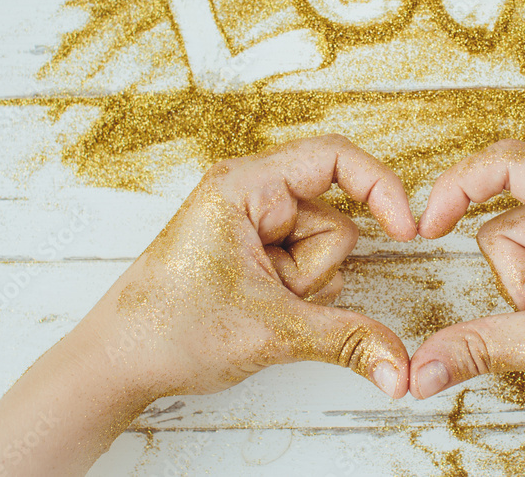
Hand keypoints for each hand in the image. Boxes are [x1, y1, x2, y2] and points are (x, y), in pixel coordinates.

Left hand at [83, 134, 416, 398]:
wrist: (117, 364)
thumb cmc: (167, 330)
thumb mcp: (271, 333)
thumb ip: (348, 340)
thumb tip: (401, 364)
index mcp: (243, 186)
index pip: (334, 158)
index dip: (380, 188)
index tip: (407, 228)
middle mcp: (249, 193)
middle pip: (335, 218)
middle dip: (315, 269)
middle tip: (271, 293)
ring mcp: (252, 222)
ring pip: (324, 248)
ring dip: (305, 287)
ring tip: (256, 302)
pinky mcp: (254, 249)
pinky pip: (307, 265)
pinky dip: (297, 294)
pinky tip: (258, 307)